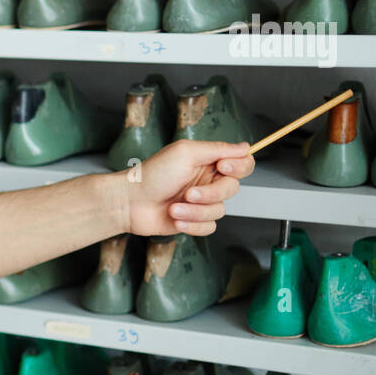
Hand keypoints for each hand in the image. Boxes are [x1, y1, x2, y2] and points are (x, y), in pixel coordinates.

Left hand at [124, 140, 254, 236]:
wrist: (129, 203)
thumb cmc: (152, 174)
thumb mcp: (185, 153)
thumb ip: (218, 149)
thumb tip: (245, 147)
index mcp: (208, 162)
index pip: (242, 164)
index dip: (239, 167)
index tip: (222, 168)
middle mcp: (207, 181)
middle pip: (232, 189)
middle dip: (210, 194)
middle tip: (189, 193)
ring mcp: (201, 202)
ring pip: (219, 211)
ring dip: (195, 211)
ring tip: (173, 208)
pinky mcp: (193, 221)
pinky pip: (209, 227)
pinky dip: (193, 225)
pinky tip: (175, 220)